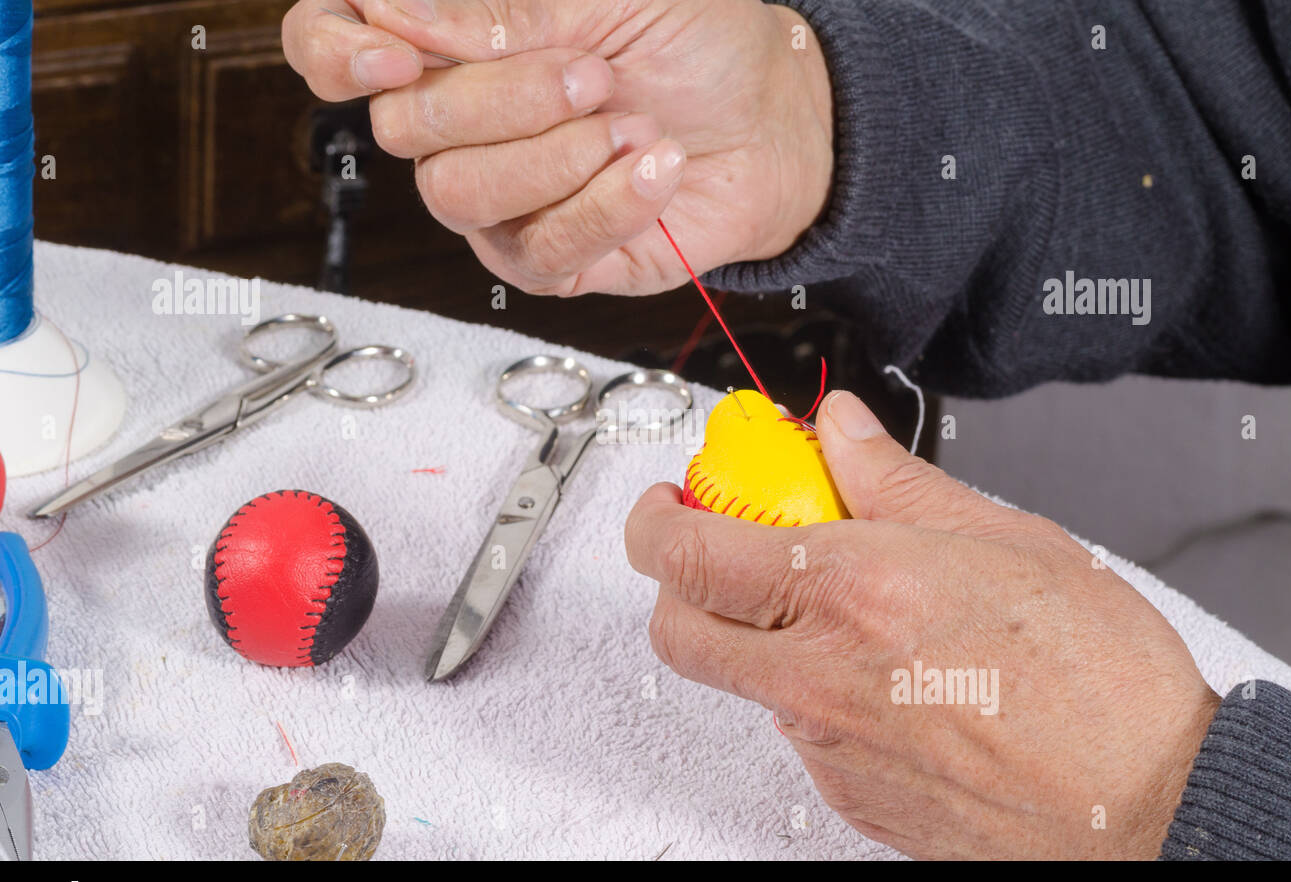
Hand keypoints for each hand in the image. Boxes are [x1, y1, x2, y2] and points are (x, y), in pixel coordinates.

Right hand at [281, 0, 832, 294]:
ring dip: (557, 156)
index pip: (330, 47)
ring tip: (632, 126)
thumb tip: (389, 6)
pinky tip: (654, 170)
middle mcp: (459, 124)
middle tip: (594, 75)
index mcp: (454, 44)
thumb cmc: (695, 43)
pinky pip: (537, 247)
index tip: (394, 55)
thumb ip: (506, 10)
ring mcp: (497, 199)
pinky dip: (606, 204)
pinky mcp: (546, 259)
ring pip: (457, 194)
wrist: (771, 122)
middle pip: (405, 127)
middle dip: (506, 99)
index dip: (337, 52)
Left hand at [624, 390, 1221, 858]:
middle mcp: (821, 676)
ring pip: (743, 678)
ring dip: (763, 633)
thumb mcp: (1002, 537)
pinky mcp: (847, 796)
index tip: (671, 501)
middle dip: (679, 580)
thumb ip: (894, 478)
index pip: (688, 554)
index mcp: (853, 591)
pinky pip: (797, 729)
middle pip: (678, 627)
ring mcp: (828, 746)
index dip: (656, 519)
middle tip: (728, 548)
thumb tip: (840, 430)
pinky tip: (889, 672)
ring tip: (851, 609)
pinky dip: (815, 689)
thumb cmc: (1097, 679)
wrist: (1149, 801)